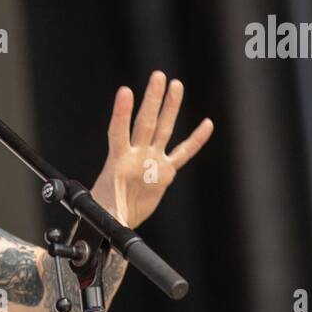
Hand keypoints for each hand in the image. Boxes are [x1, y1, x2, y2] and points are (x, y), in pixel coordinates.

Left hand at [90, 70, 212, 228]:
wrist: (117, 217)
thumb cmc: (105, 214)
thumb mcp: (105, 214)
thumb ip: (112, 216)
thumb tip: (112, 235)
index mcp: (118, 162)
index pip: (119, 131)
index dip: (121, 112)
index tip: (125, 91)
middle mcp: (136, 155)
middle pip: (145, 122)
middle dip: (152, 99)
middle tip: (158, 76)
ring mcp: (151, 160)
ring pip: (163, 129)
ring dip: (170, 108)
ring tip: (175, 85)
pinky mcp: (165, 171)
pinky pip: (183, 153)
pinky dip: (195, 140)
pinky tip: (206, 125)